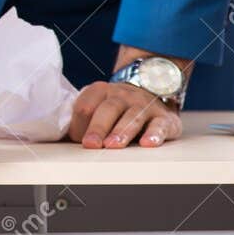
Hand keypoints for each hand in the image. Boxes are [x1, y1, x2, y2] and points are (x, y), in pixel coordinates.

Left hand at [67, 81, 181, 148]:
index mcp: (100, 91)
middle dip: (97, 128)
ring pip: (132, 117)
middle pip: (107, 110)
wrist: (151, 89)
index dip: (78, 124)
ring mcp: (144, 104)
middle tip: (91, 144)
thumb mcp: (99, 105)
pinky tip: (147, 143)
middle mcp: (122, 95)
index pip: (85, 106)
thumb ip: (85, 118)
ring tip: (113, 145)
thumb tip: (69, 139)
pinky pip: (159, 125)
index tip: (76, 140)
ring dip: (121, 132)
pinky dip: (154, 134)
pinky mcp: (163, 117)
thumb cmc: (118, 106)